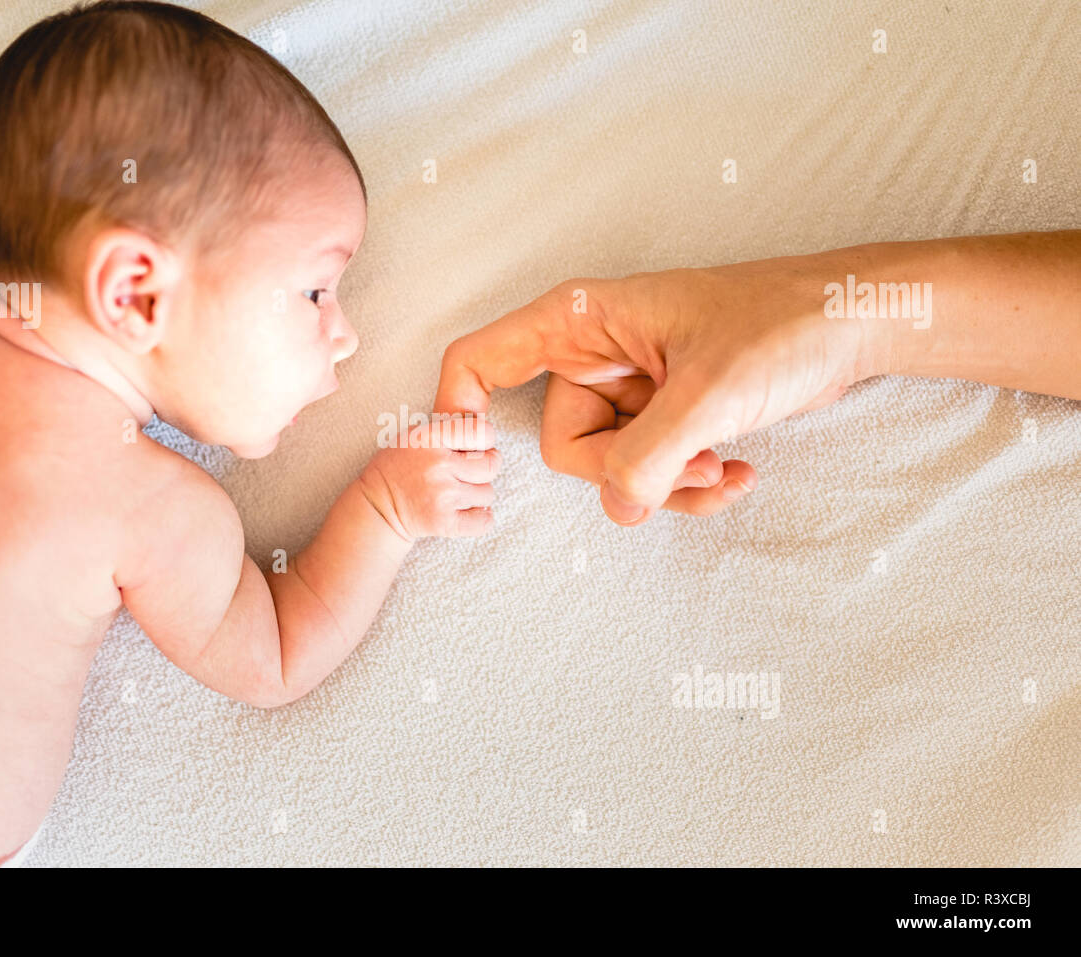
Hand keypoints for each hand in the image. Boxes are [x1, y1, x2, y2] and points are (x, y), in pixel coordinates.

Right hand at [359, 413, 499, 539]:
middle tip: (473, 474)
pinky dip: (481, 519)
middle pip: (491, 465)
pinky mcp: (444, 522)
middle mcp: (438, 464)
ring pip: (487, 493)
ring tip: (458, 495)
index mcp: (430, 438)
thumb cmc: (397, 470)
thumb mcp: (413, 438)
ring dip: (477, 496)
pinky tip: (469, 514)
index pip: (481, 432)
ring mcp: (442, 495)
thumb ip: (446, 430)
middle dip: (485, 470)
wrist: (376, 508)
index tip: (479, 448)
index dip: (487, 440)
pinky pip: (484, 521)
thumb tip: (482, 425)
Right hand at [435, 261, 878, 524]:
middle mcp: (595, 355)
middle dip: (625, 471)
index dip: (459, 409)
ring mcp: (630, 389)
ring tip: (724, 466)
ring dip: (668, 483)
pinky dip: (688, 484)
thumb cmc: (782, 326)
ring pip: (611, 467)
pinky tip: (739, 473)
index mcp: (581, 323)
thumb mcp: (708, 394)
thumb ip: (648, 457)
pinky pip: (648, 471)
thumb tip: (617, 509)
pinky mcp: (664, 415)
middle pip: (562, 443)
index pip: (481, 359)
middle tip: (689, 461)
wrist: (853, 327)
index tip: (475, 459)